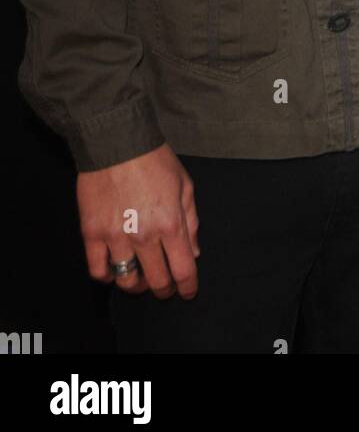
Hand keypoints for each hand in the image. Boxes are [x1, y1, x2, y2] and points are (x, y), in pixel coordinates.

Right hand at [77, 143, 199, 298]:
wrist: (117, 140)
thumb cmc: (155, 160)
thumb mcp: (185, 185)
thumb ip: (191, 221)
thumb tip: (193, 252)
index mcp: (171, 223)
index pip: (183, 270)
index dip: (187, 287)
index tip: (188, 292)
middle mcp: (144, 235)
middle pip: (156, 281)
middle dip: (164, 290)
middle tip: (165, 287)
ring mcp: (116, 236)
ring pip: (126, 280)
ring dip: (136, 286)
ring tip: (140, 279)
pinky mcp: (91, 232)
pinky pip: (98, 270)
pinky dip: (107, 276)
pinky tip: (115, 269)